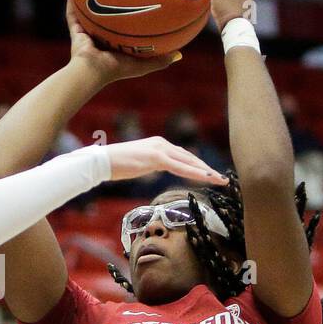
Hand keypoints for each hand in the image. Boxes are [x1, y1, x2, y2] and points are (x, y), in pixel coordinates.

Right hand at [66, 0, 180, 83]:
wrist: (91, 73)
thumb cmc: (116, 70)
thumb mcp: (142, 65)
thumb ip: (160, 60)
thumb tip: (180, 54)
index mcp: (116, 44)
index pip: (124, 26)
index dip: (131, 14)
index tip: (141, 0)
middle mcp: (101, 37)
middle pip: (108, 15)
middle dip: (112, 1)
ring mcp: (87, 34)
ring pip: (90, 11)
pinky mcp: (76, 31)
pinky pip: (73, 13)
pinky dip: (73, 0)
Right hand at [104, 136, 228, 185]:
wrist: (101, 161)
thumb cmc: (115, 165)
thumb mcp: (138, 164)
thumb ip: (150, 164)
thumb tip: (156, 170)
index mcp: (158, 144)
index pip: (182, 155)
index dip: (197, 165)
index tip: (209, 174)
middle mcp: (161, 143)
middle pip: (189, 157)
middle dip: (206, 168)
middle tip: (221, 178)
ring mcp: (159, 149)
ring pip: (189, 161)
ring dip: (206, 171)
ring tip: (219, 180)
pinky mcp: (156, 158)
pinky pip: (181, 167)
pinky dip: (195, 173)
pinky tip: (206, 178)